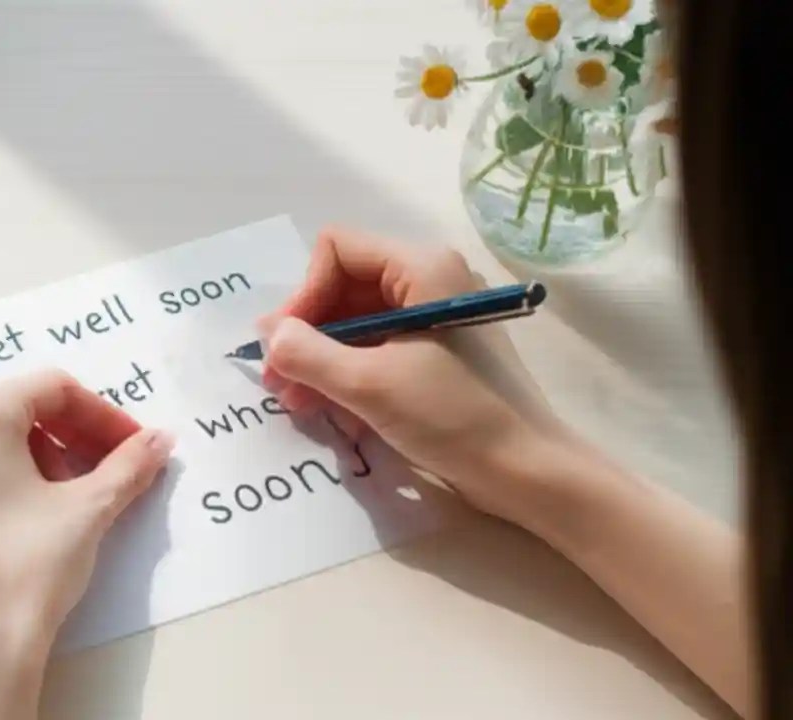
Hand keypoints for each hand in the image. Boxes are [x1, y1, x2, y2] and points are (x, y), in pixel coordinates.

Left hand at [0, 369, 173, 719]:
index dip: (101, 414)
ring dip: (34, 458)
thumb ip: (129, 463)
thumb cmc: (32, 565)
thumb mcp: (91, 508)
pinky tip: (25, 517)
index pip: (52, 389)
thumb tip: (160, 439)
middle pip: (16, 411)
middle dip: (69, 436)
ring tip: (67, 498)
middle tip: (106, 469)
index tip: (131, 446)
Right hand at [261, 227, 564, 524]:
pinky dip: (350, 375)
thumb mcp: (370, 386)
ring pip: (357, 323)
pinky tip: (332, 412)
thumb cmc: (454, 417)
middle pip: (344, 286)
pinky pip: (379, 349)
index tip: (286, 348)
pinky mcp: (439, 354)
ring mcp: (436, 318)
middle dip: (307, 334)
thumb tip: (267, 333)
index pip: (337, 250)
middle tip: (278, 382)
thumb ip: (309, 354)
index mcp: (422, 268)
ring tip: (297, 404)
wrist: (528, 473)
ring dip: (322, 360)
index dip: (303, 295)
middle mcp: (430, 281)